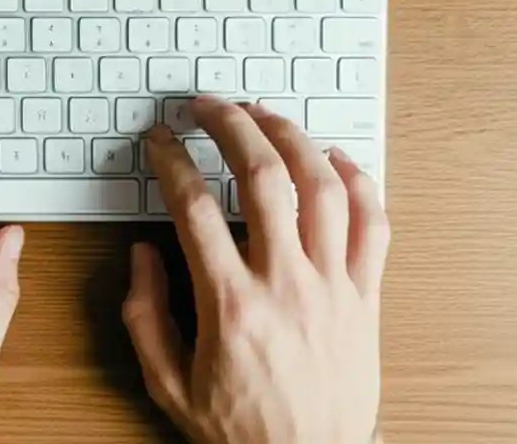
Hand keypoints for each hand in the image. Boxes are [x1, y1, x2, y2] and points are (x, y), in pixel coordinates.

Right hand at [124, 96, 389, 443]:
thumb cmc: (242, 429)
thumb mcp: (169, 385)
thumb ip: (145, 317)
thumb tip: (143, 255)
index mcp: (231, 305)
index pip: (195, 207)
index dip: (172, 162)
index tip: (161, 140)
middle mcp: (286, 285)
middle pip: (264, 178)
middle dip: (232, 126)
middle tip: (211, 105)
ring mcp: (333, 287)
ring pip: (323, 188)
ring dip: (293, 138)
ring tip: (266, 115)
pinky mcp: (365, 297)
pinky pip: (374, 224)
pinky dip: (359, 182)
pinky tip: (334, 158)